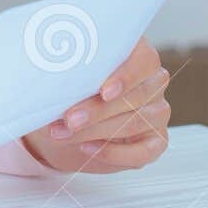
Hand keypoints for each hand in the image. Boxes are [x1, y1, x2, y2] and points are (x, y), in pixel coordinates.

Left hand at [20, 37, 170, 173]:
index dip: (126, 76)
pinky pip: (142, 151)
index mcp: (135, 54)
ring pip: (133, 122)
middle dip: (97, 110)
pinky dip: (112, 153)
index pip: (144, 60)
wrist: (64, 124)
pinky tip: (87, 149)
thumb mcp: (63, 75)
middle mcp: (152, 81)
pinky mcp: (155, 140)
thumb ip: (67, 70)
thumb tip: (50, 77)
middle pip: (135, 96)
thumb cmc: (67, 91)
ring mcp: (157, 110)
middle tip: (69, 119)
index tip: (103, 91)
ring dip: (94, 131)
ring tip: (62, 133)